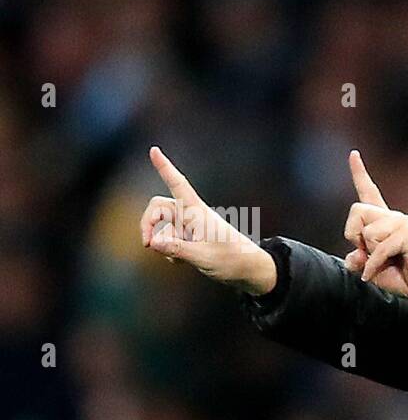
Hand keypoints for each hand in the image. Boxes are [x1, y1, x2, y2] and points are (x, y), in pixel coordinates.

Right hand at [140, 147, 276, 295]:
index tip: (153, 149)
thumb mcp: (203, 257)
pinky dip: (169, 250)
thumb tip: (153, 241)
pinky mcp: (190, 238)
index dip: (165, 167)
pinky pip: (169, 239)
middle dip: (148, 223)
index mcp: (197, 212)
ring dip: (162, 242)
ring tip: (177, 259)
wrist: (249, 270)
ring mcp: (190, 227)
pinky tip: (181, 262)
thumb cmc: (232, 260)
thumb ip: (176, 249)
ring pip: (162, 227)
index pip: (178, 185)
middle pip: (158, 207)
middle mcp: (192, 215)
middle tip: (147, 244)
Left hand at [343, 150, 407, 299]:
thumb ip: (359, 261)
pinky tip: (375, 273)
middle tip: (365, 253)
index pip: (369, 192)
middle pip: (357, 211)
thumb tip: (353, 256)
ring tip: (384, 263)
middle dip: (353, 235)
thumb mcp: (372, 269)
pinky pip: (379, 247)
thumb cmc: (403, 276)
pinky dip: (374, 265)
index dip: (359, 173)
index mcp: (384, 221)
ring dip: (369, 254)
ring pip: (367, 232)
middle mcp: (393, 217)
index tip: (353, 154)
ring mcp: (402, 222)